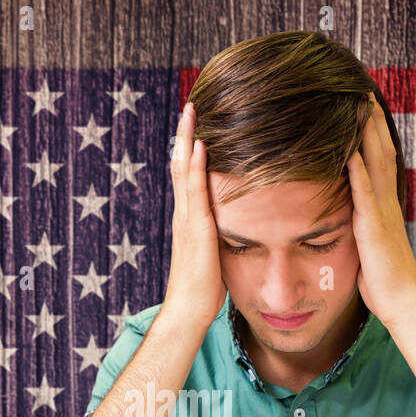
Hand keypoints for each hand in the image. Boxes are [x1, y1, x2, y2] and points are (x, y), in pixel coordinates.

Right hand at [162, 102, 226, 328]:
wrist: (189, 311)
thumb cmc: (204, 291)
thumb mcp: (214, 256)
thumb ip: (219, 238)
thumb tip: (234, 228)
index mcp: (189, 220)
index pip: (188, 177)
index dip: (190, 150)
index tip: (196, 126)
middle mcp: (184, 214)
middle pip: (181, 165)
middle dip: (185, 135)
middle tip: (190, 105)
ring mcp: (187, 219)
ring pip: (184, 170)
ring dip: (187, 140)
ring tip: (191, 111)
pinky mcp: (196, 228)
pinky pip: (195, 191)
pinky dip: (196, 166)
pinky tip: (200, 145)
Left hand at [346, 93, 415, 321]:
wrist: (404, 302)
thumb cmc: (385, 279)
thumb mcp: (371, 242)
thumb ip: (363, 222)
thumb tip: (352, 212)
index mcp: (384, 203)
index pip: (379, 157)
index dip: (371, 129)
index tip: (361, 103)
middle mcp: (386, 202)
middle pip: (380, 150)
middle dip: (370, 119)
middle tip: (361, 87)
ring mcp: (382, 213)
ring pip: (376, 164)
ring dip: (367, 134)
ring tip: (357, 105)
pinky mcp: (373, 229)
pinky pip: (365, 196)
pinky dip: (358, 172)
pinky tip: (349, 152)